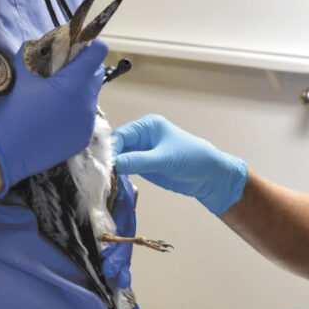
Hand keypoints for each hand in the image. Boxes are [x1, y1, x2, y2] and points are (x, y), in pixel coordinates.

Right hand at [0, 40, 106, 194]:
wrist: (6, 151)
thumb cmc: (13, 111)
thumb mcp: (20, 75)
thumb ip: (31, 54)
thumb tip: (37, 44)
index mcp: (73, 83)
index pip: (98, 52)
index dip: (90, 45)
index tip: (77, 45)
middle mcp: (86, 102)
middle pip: (95, 74)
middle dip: (83, 68)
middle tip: (62, 71)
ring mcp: (86, 123)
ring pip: (90, 97)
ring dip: (78, 91)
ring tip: (55, 96)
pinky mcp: (82, 138)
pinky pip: (84, 117)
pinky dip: (75, 112)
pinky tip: (55, 116)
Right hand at [111, 114, 246, 214]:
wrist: (209, 177)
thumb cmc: (192, 159)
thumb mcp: (163, 159)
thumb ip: (137, 161)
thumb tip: (112, 164)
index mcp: (147, 125)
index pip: (120, 135)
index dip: (109, 149)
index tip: (100, 164)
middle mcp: (141, 136)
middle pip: (116, 146)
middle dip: (108, 159)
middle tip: (98, 175)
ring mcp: (141, 151)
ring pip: (118, 158)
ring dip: (112, 168)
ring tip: (103, 181)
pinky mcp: (143, 165)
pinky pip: (125, 168)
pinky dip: (118, 175)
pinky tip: (112, 183)